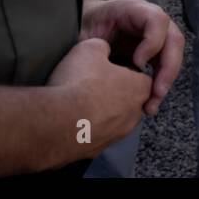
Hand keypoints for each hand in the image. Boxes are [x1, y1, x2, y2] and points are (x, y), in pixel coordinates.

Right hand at [47, 38, 151, 156]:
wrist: (54, 123)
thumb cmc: (78, 84)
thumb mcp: (90, 48)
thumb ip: (102, 47)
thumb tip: (103, 49)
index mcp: (138, 89)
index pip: (144, 79)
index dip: (128, 73)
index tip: (113, 70)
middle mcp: (133, 116)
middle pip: (130, 102)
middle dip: (116, 94)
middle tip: (94, 86)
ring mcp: (115, 136)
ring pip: (114, 121)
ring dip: (101, 113)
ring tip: (79, 104)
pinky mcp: (95, 151)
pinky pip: (95, 136)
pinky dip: (86, 129)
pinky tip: (70, 120)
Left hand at [79, 0, 184, 115]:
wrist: (83, 26)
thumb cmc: (83, 28)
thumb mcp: (87, 31)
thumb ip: (95, 43)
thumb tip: (106, 59)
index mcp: (134, 9)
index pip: (157, 20)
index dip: (153, 42)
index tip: (137, 64)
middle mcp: (151, 20)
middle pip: (174, 40)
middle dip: (169, 68)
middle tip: (156, 92)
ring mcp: (156, 34)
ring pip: (173, 55)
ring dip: (166, 81)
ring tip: (152, 105)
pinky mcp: (155, 50)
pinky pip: (164, 67)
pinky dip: (159, 85)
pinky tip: (148, 102)